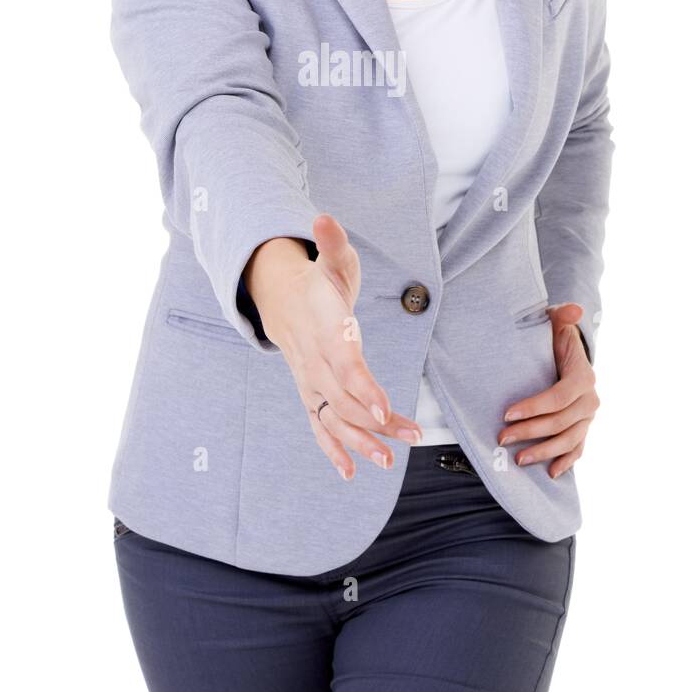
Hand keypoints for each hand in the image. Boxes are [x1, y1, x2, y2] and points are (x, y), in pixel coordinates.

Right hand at [250, 213, 423, 480]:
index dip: (362, 386)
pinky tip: (353, 473)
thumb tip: (323, 218)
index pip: (344, 364)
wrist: (282, 300)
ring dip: (360, 441)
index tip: (383, 407)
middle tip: (409, 436)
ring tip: (387, 462)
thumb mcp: (332, 260)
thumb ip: (332, 244)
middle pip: (344, 398)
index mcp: (325, 331)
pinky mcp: (311, 393)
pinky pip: (319, 426)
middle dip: (375, 421)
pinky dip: (333, 450)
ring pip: (333, 417)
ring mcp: (310, 381)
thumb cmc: (319, 281)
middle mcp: (315, 362)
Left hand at [498, 302, 599, 478]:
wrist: (567, 353)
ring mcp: (588, 417)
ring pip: (568, 440)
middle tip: (502, 438)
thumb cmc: (556, 337)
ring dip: (544, 452)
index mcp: (583, 377)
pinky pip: (578, 449)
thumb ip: (563, 315)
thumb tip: (573, 309)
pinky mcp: (584, 428)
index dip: (534, 408)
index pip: (558, 398)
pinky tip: (550, 472)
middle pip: (560, 422)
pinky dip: (566, 462)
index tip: (507, 413)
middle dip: (530, 431)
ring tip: (518, 458)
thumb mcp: (557, 323)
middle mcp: (590, 400)